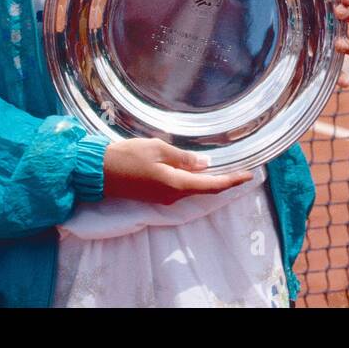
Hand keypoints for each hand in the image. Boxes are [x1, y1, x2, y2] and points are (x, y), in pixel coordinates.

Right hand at [102, 138, 252, 204]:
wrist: (99, 173)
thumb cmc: (127, 156)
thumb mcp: (158, 150)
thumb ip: (183, 158)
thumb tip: (204, 164)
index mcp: (176, 185)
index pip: (212, 185)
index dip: (232, 180)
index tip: (250, 175)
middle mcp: (172, 196)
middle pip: (205, 189)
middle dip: (225, 180)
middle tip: (243, 170)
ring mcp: (163, 198)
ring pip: (193, 189)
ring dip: (210, 181)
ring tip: (227, 169)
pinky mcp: (156, 195)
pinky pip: (181, 188)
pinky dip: (195, 181)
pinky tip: (200, 171)